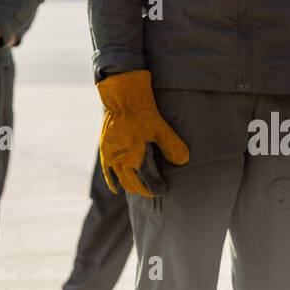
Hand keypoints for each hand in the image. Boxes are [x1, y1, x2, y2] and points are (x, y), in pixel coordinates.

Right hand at [97, 69, 189, 197]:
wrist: (122, 98)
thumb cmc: (142, 112)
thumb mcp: (160, 127)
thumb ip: (171, 145)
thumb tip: (183, 161)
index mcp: (133, 154)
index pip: (144, 182)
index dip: (153, 189)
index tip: (163, 190)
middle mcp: (119, 157)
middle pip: (131, 183)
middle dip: (143, 190)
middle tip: (153, 191)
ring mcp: (110, 154)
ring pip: (120, 178)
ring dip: (129, 185)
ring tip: (139, 189)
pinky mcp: (105, 149)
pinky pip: (107, 170)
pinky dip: (112, 181)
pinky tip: (116, 189)